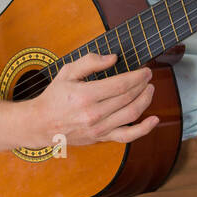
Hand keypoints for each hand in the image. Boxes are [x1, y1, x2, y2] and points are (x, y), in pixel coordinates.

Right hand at [30, 52, 157, 147]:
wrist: (41, 124)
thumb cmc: (55, 96)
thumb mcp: (67, 72)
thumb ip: (90, 62)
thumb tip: (113, 58)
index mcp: (85, 95)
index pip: (120, 84)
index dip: (137, 76)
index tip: (145, 70)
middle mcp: (93, 114)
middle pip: (128, 97)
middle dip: (142, 85)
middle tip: (148, 76)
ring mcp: (98, 129)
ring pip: (131, 114)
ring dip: (145, 100)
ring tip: (150, 89)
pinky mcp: (101, 138)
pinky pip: (127, 136)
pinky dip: (144, 129)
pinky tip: (155, 120)